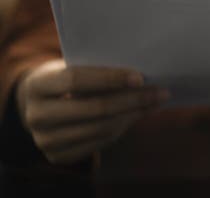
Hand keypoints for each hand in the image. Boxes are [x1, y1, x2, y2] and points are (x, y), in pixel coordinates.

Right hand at [15, 59, 168, 163]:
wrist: (40, 103)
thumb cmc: (66, 77)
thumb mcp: (73, 66)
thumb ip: (98, 69)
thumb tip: (143, 75)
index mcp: (36, 86)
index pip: (75, 80)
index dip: (109, 79)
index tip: (140, 77)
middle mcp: (35, 116)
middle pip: (93, 109)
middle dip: (132, 99)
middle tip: (161, 91)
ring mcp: (45, 140)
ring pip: (101, 128)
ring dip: (134, 114)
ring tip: (156, 101)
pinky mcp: (58, 156)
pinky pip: (100, 142)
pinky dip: (124, 126)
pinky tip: (141, 114)